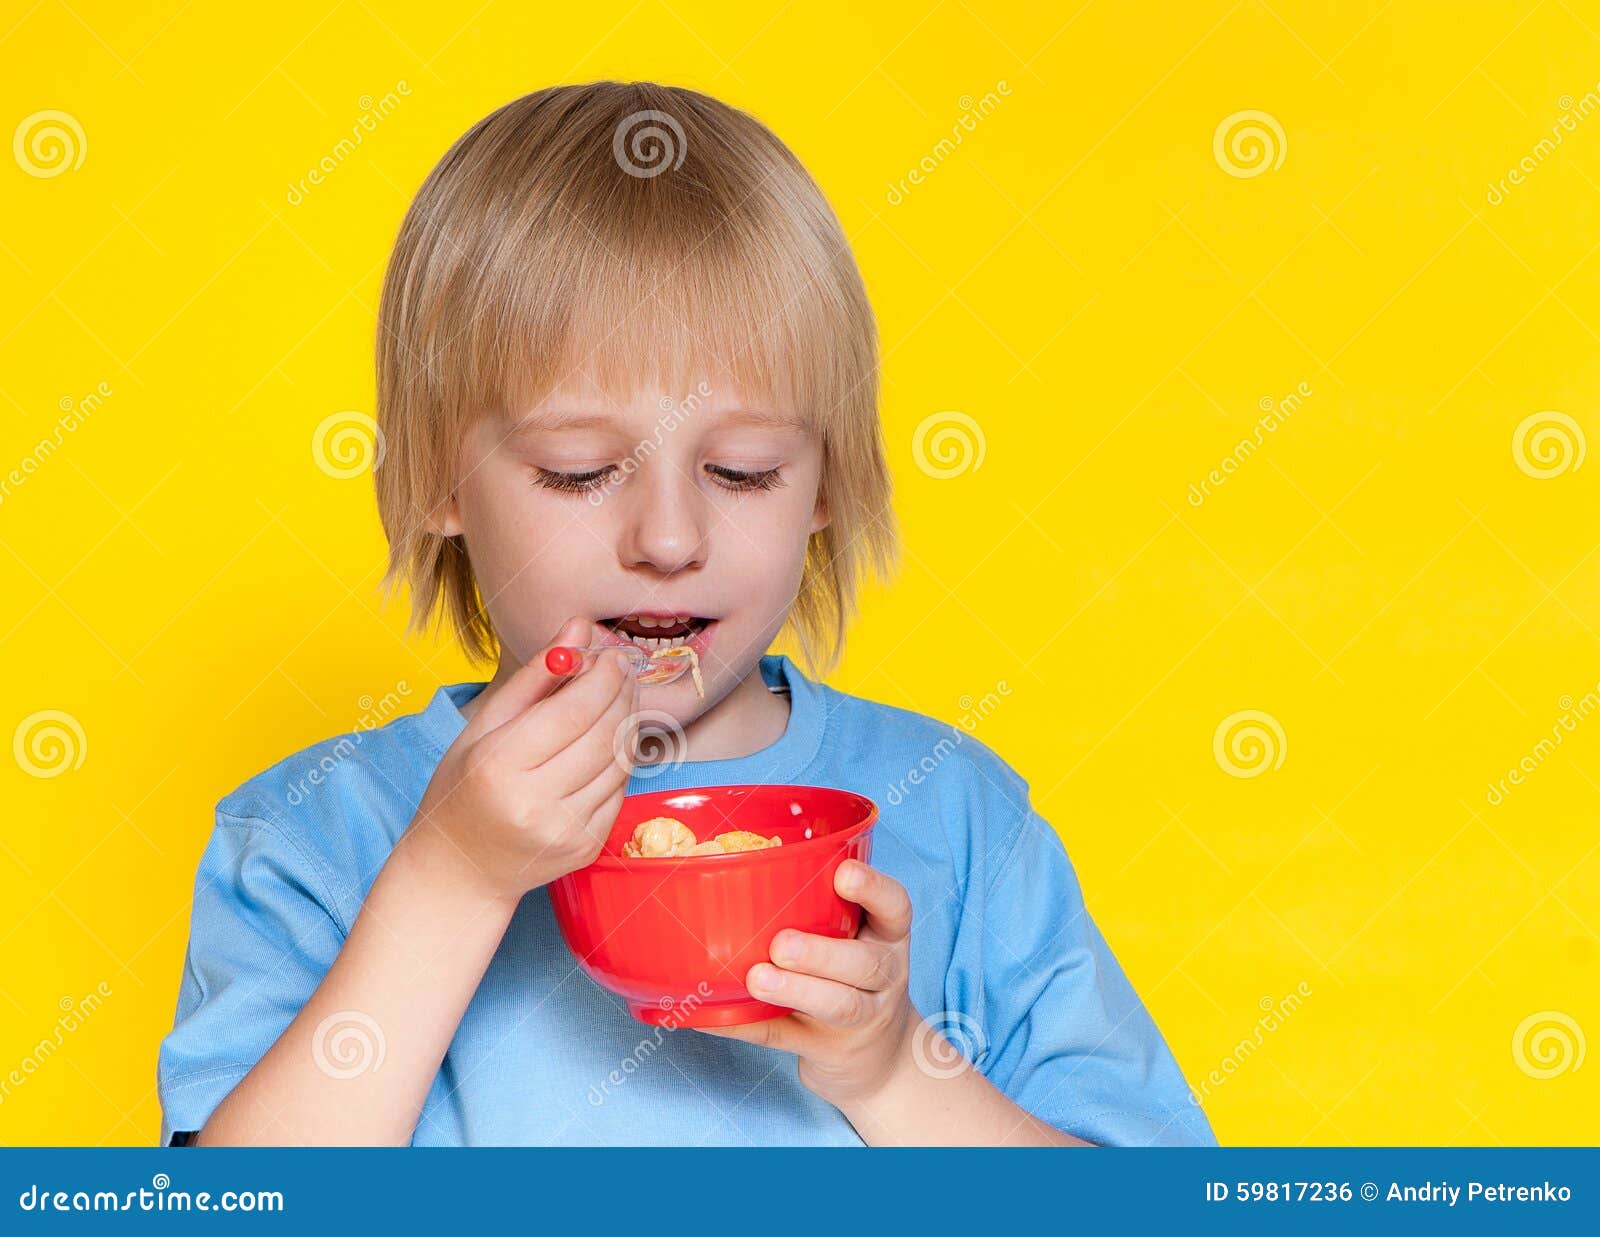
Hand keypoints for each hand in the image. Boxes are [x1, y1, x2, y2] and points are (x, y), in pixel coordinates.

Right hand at [406, 616, 637, 904]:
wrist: (460, 869)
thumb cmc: (464, 789)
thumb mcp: (484, 727)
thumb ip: (535, 677)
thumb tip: (578, 627)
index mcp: (500, 766)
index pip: (574, 711)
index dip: (602, 677)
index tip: (611, 655)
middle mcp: (534, 803)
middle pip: (604, 734)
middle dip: (621, 694)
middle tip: (621, 671)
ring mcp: (565, 831)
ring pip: (620, 761)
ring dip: (626, 723)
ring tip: (617, 701)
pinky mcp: (587, 848)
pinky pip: (620, 791)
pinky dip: (620, 760)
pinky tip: (606, 743)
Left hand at [698, 860, 917, 1109]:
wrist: (878, 1058)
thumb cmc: (852, 976)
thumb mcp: (857, 939)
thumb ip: (820, 908)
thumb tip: (733, 868)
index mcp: (886, 937)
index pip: (895, 907)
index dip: (873, 888)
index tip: (843, 874)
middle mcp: (882, 977)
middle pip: (864, 964)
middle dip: (821, 953)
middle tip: (781, 944)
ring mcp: (860, 1019)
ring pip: (837, 1005)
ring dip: (795, 990)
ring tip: (757, 979)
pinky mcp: (824, 1050)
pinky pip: (783, 1037)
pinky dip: (744, 1025)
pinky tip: (710, 1015)